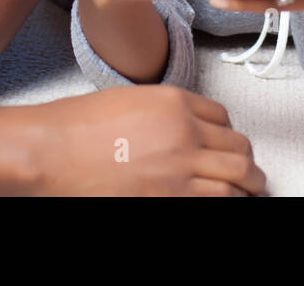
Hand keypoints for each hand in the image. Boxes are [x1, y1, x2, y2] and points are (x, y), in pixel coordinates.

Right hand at [34, 85, 265, 195]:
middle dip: (249, 164)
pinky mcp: (169, 198)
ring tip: (251, 194)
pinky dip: (226, 202)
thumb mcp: (131, 100)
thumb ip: (165, 112)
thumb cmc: (77, 125)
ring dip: (248, 188)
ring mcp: (178, 168)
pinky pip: (215, 201)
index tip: (229, 146)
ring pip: (237, 179)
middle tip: (253, 176)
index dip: (229, 135)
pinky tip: (226, 202)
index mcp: (174, 102)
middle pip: (238, 149)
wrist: (51, 150)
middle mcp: (184, 132)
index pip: (223, 118)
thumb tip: (187, 129)